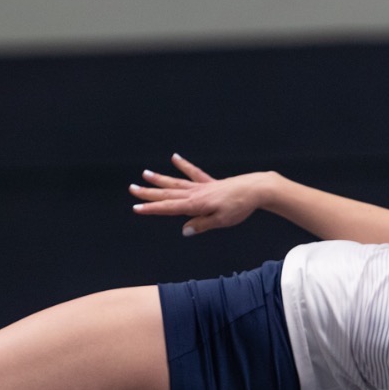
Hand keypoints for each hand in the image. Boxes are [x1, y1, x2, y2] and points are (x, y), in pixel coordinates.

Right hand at [129, 155, 272, 235]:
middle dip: (149, 193)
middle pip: (168, 193)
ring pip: (176, 182)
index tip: (136, 208)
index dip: (152, 209)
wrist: (256, 189)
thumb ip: (201, 225)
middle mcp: (195, 193)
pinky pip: (194, 173)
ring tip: (145, 173)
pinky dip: (184, 165)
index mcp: (196, 204)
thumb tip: (184, 231)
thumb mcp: (220, 221)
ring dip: (160, 179)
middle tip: (132, 189)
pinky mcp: (210, 182)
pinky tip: (174, 158)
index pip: (169, 207)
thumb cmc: (239, 207)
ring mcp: (202, 186)